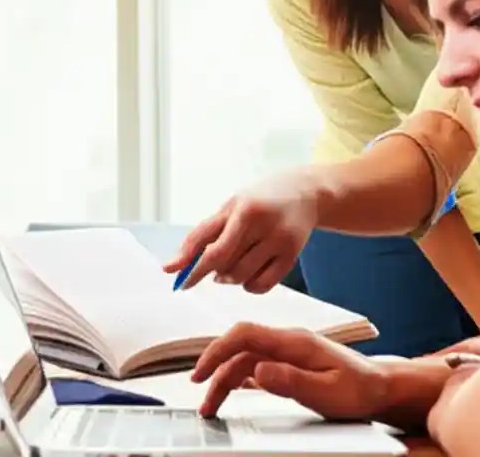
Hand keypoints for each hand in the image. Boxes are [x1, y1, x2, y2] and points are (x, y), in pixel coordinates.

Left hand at [163, 169, 322, 292]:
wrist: (307, 192)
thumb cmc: (260, 200)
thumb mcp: (233, 205)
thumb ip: (208, 232)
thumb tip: (176, 265)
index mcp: (241, 208)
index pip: (208, 242)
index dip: (188, 262)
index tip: (173, 274)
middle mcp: (261, 223)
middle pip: (223, 262)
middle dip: (205, 271)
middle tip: (201, 272)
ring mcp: (279, 240)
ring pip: (241, 276)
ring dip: (227, 279)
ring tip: (226, 271)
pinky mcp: (292, 255)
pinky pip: (263, 284)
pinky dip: (248, 286)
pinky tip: (247, 276)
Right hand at [189, 322, 387, 418]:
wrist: (381, 388)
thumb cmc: (359, 389)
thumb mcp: (327, 390)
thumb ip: (291, 380)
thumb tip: (257, 370)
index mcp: (294, 342)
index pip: (245, 334)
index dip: (218, 349)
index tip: (201, 372)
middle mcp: (287, 343)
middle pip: (239, 348)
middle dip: (214, 367)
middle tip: (200, 393)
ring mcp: (287, 353)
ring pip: (245, 360)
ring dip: (225, 379)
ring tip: (213, 405)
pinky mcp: (289, 365)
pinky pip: (256, 367)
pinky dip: (239, 379)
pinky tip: (232, 392)